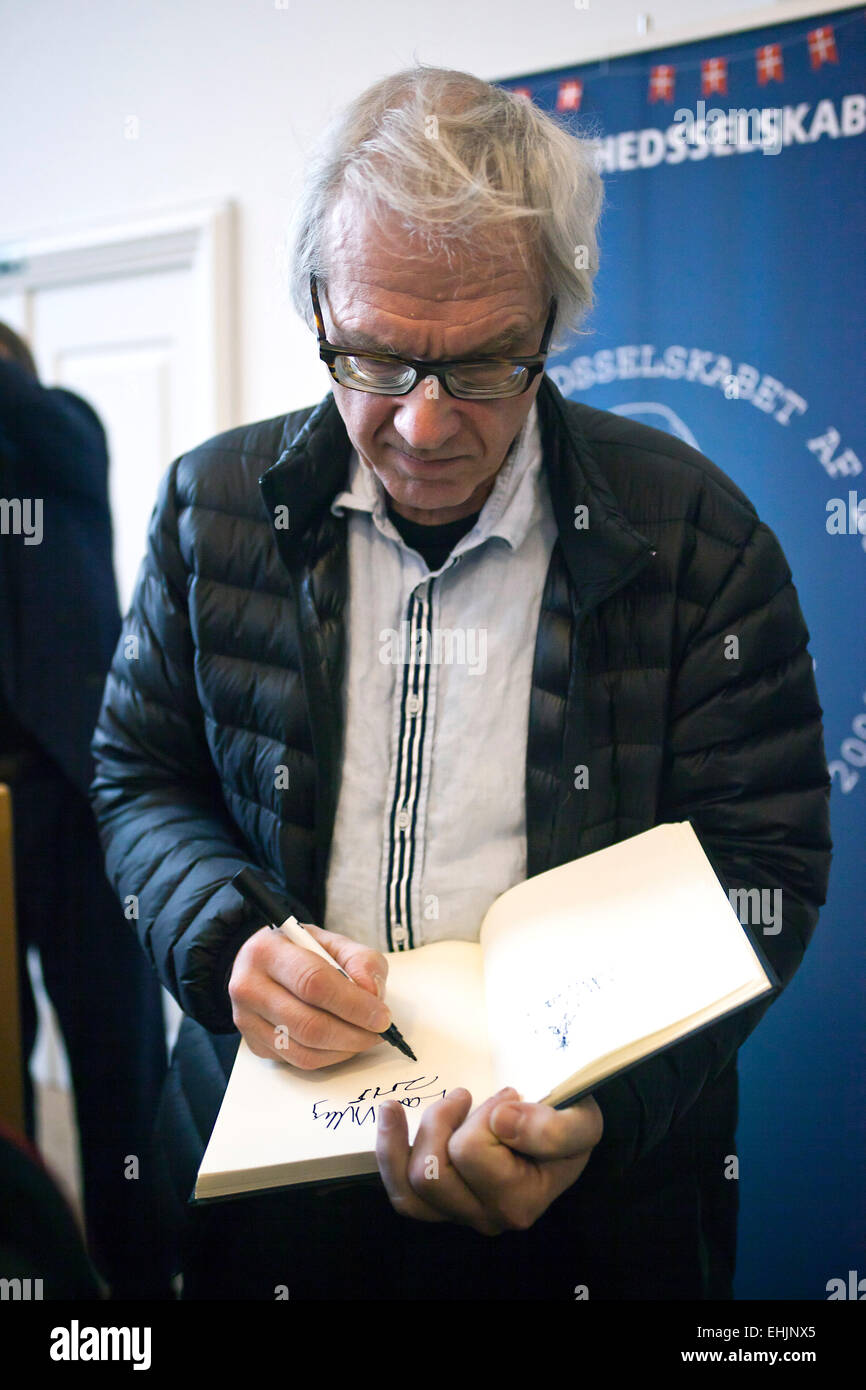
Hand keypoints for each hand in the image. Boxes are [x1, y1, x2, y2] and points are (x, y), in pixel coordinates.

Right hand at [229, 923, 390, 1068]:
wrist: (263, 963)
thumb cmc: (302, 951)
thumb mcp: (334, 942)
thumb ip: (361, 961)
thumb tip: (372, 994)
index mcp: (267, 952)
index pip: (314, 983)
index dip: (353, 1004)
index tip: (382, 1015)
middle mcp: (248, 987)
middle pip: (308, 1024)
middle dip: (353, 1033)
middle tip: (379, 1032)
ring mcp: (247, 1020)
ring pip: (303, 1050)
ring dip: (344, 1050)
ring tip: (365, 1037)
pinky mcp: (254, 1045)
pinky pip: (298, 1061)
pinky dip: (329, 1057)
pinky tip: (343, 1043)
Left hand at [376, 1086, 602, 1235]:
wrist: (564, 1134)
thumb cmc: (569, 1126)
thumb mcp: (581, 1123)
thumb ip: (553, 1129)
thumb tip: (501, 1123)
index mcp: (519, 1203)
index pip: (472, 1153)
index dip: (484, 1115)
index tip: (510, 1099)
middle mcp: (486, 1218)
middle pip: (433, 1173)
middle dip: (446, 1122)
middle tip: (475, 1098)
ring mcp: (459, 1213)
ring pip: (411, 1184)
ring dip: (422, 1132)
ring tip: (447, 1101)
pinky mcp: (440, 1203)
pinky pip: (401, 1190)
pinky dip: (390, 1149)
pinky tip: (390, 1112)